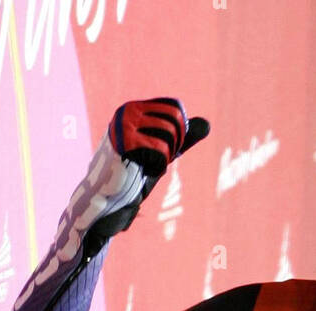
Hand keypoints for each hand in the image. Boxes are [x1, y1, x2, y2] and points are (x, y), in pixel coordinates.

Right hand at [82, 99, 209, 252]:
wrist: (108, 198)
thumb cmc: (134, 175)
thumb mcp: (163, 151)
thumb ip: (183, 138)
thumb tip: (207, 124)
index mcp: (135, 108)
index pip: (175, 107)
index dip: (181, 130)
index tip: (167, 148)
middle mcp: (128, 111)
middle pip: (175, 120)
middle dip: (174, 145)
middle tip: (155, 160)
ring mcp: (125, 125)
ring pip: (169, 136)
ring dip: (164, 158)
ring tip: (145, 165)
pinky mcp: (126, 143)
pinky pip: (161, 152)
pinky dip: (157, 167)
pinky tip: (140, 171)